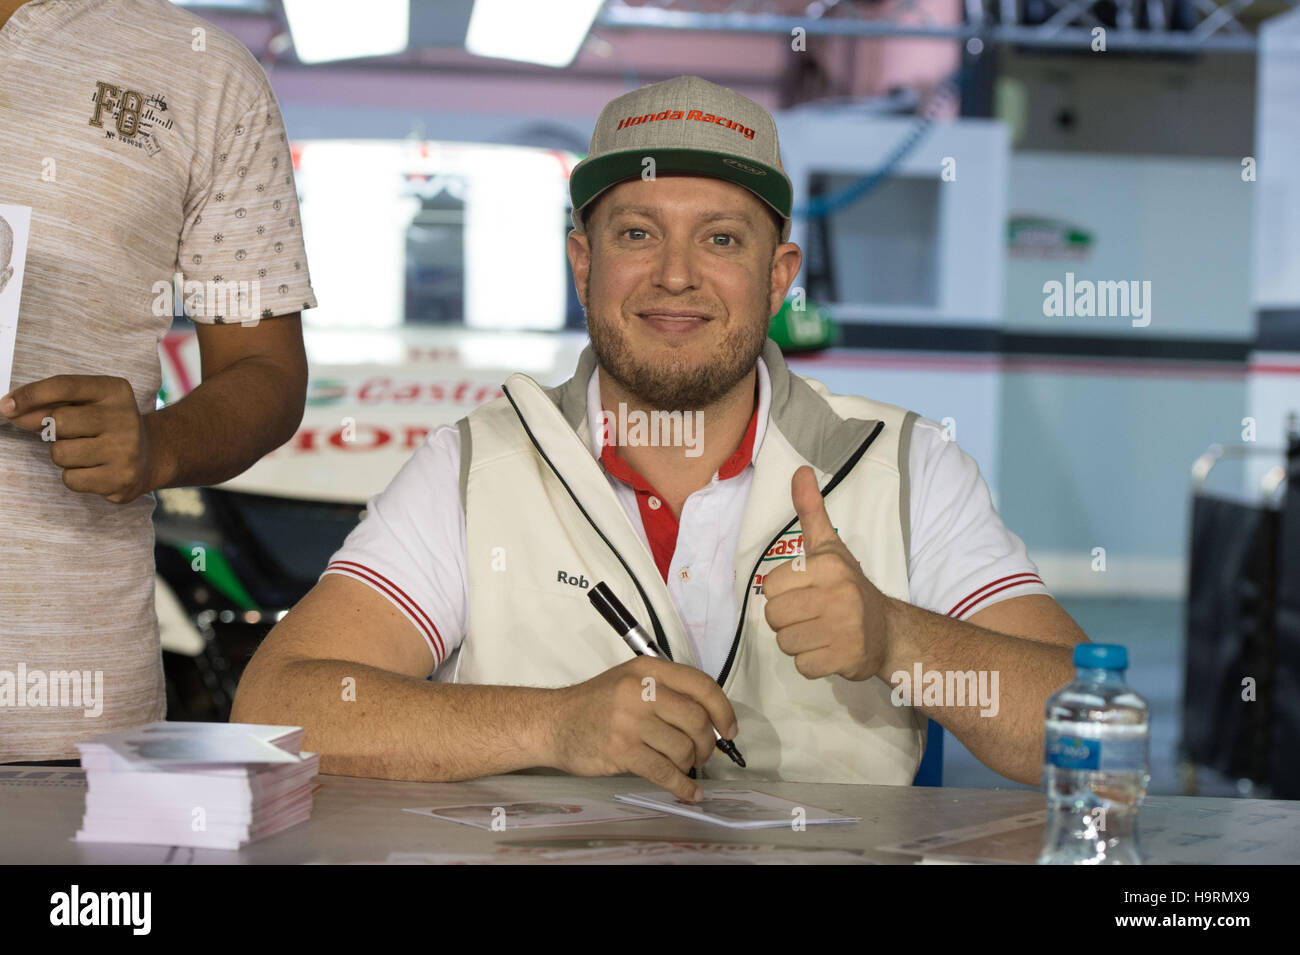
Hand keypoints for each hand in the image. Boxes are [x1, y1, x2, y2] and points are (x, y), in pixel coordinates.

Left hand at [1, 375, 160, 503]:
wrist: (151, 456)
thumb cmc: (105, 426)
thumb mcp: (85, 404)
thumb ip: (49, 404)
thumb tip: (10, 410)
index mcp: (115, 391)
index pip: (64, 386)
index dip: (30, 395)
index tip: (6, 406)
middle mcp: (125, 417)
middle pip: (58, 422)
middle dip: (53, 431)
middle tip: (72, 434)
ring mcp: (126, 450)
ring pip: (61, 454)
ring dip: (63, 456)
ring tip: (86, 453)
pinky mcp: (121, 479)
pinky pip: (71, 479)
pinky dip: (74, 476)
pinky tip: (94, 470)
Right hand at [547, 656, 738, 801]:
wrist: (553, 722)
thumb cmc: (595, 703)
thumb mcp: (631, 680)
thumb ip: (667, 691)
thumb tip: (710, 720)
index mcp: (648, 669)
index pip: (701, 685)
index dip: (723, 710)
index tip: (730, 730)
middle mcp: (641, 690)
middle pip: (697, 720)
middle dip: (707, 743)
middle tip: (702, 753)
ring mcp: (631, 721)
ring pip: (683, 748)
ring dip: (688, 763)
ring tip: (681, 765)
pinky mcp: (622, 751)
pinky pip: (665, 773)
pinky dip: (682, 787)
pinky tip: (690, 793)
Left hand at [762, 465, 890, 681]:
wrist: (888, 631)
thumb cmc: (848, 586)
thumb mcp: (830, 547)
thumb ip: (811, 511)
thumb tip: (799, 471)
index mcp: (829, 566)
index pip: (772, 586)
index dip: (783, 592)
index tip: (805, 592)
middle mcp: (839, 595)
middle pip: (774, 617)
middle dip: (787, 620)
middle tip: (810, 615)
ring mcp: (845, 629)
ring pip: (785, 643)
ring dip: (798, 642)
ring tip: (819, 632)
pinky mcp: (846, 658)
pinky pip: (803, 666)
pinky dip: (811, 663)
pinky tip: (828, 650)